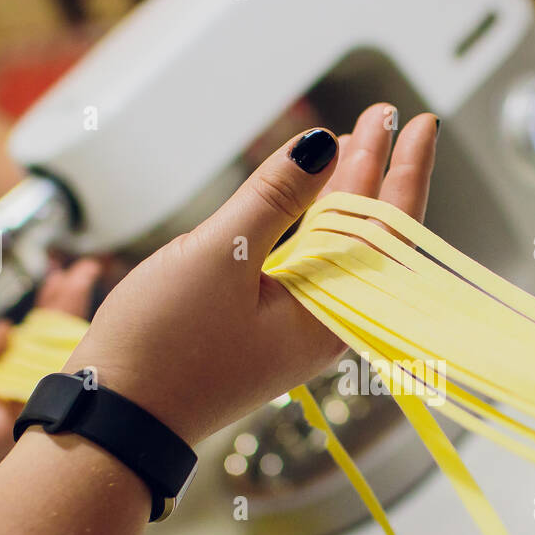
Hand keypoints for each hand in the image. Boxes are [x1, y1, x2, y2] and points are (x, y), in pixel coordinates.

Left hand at [0, 259, 99, 515]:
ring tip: (85, 288)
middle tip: (86, 274)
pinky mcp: (4, 435)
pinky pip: (43, 403)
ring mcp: (3, 414)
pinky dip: (63, 374)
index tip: (64, 277)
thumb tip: (10, 329)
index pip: (23, 336)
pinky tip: (80, 337)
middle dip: (68, 311)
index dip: (45, 308)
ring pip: (54, 374)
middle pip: (47, 351)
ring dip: (74, 333)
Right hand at [67, 103, 438, 444]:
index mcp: (329, 312)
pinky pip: (308, 266)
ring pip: (337, 249)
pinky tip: (313, 195)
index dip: (403, 169)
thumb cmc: (164, 348)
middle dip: (378, 172)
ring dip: (347, 194)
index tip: (416, 121)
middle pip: (369, 236)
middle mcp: (324, 324)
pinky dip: (314, 223)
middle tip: (386, 116)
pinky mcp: (265, 329)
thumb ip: (275, 196)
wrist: (118, 419)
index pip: (387, 229)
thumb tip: (322, 146)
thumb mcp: (220, 255)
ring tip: (357, 142)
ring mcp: (295, 328)